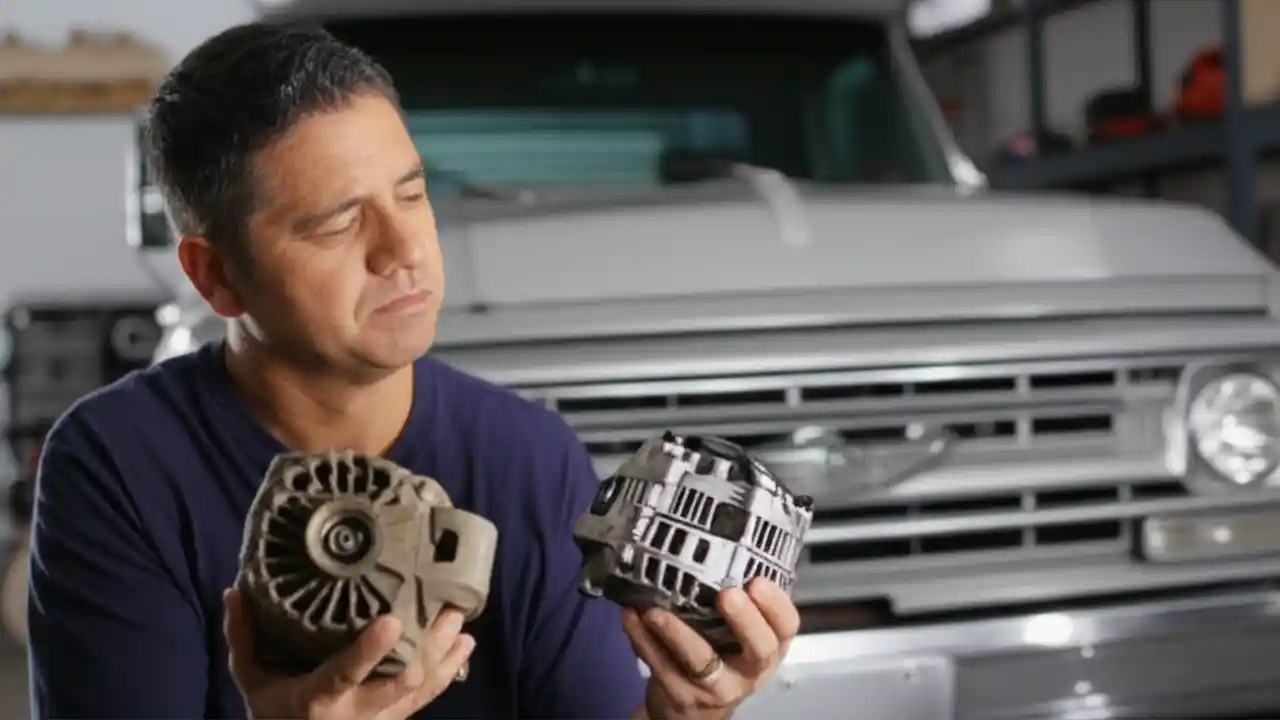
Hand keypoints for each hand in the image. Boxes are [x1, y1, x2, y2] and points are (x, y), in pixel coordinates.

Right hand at [223, 587, 474, 719]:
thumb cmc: (272, 711)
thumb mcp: (251, 678)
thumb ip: (244, 636)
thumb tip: (234, 590)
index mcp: (319, 698)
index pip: (345, 673)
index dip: (370, 650)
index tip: (393, 621)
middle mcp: (355, 713)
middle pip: (400, 682)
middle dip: (428, 648)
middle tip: (447, 612)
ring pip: (421, 690)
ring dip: (444, 656)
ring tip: (460, 621)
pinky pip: (427, 697)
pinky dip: (448, 670)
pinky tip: (465, 645)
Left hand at [621, 577, 800, 719]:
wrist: (695, 707)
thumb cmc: (720, 653)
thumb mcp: (738, 631)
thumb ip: (736, 599)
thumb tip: (714, 540)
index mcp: (770, 644)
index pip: (786, 626)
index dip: (776, 604)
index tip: (758, 580)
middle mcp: (751, 669)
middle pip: (759, 648)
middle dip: (744, 620)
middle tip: (726, 594)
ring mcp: (717, 686)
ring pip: (701, 660)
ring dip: (677, 632)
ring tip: (655, 609)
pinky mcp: (681, 694)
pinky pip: (661, 666)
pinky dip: (642, 640)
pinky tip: (631, 616)